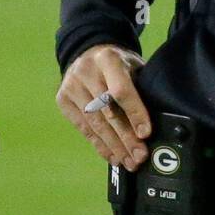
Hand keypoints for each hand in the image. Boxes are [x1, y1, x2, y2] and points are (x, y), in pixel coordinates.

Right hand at [56, 44, 151, 170]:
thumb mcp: (133, 66)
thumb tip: (151, 126)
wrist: (87, 52)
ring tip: (128, 161)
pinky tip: (112, 156)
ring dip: (114, 146)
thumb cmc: (118, 64)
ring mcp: (71, 86)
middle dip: (126, 138)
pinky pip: (83, 128)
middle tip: (139, 156)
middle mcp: (86, 71)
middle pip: (107, 111)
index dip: (134, 113)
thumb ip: (141, 88)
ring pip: (95, 123)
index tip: (145, 134)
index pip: (121, 90)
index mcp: (108, 59)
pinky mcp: (63, 99)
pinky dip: (99, 145)